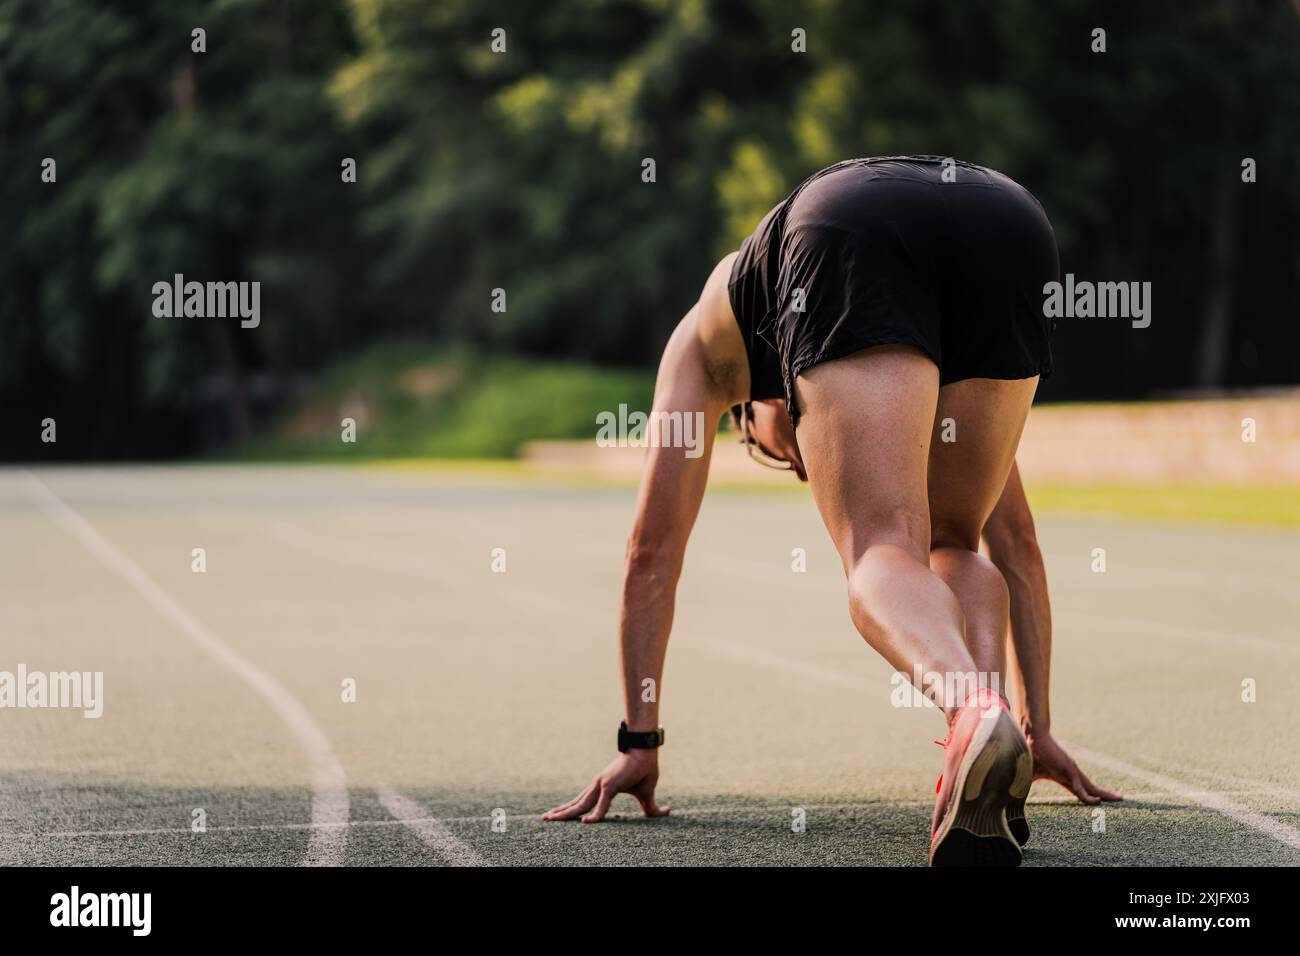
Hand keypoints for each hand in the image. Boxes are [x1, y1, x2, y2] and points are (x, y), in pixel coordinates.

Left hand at [541, 750, 669, 822]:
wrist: (646, 751)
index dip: (573, 809)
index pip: (584, 801)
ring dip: (565, 813)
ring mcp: (602, 785)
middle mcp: (598, 785)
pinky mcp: (611, 785)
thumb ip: (650, 807)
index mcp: (603, 787)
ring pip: (581, 804)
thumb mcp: (647, 794)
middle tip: (545, 818)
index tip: (560, 815)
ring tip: (549, 819)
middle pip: (576, 803)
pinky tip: (586, 823)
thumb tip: (666, 813)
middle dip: (561, 812)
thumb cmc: (645, 769)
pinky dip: (595, 815)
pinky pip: (601, 804)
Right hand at [1029, 733, 1122, 803]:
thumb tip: (1015, 797)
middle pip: (1092, 788)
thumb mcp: (1032, 776)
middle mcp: (1072, 774)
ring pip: (1091, 788)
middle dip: (1107, 795)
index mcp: (1065, 777)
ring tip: (1118, 799)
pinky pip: (1079, 786)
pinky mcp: (1068, 769)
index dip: (1092, 797)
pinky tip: (1095, 801)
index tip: (1100, 803)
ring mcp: (1072, 771)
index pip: (1082, 790)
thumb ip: (1029, 786)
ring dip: (1104, 795)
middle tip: (1121, 798)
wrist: (1031, 740)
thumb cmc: (1031, 757)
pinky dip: (1087, 795)